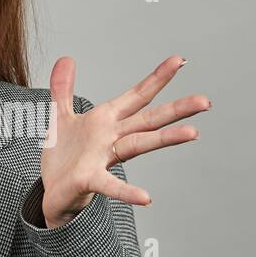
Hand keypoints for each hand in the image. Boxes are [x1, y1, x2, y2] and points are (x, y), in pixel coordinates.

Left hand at [39, 55, 209, 228]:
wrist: (50, 193)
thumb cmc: (63, 158)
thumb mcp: (61, 117)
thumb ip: (63, 89)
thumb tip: (66, 58)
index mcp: (106, 120)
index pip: (137, 96)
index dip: (157, 78)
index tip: (178, 60)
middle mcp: (112, 139)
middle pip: (149, 120)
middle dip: (177, 109)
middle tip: (205, 101)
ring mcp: (104, 159)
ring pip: (139, 144)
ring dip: (166, 139)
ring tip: (193, 133)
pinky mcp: (90, 179)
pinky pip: (110, 185)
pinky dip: (127, 191)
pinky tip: (146, 197)